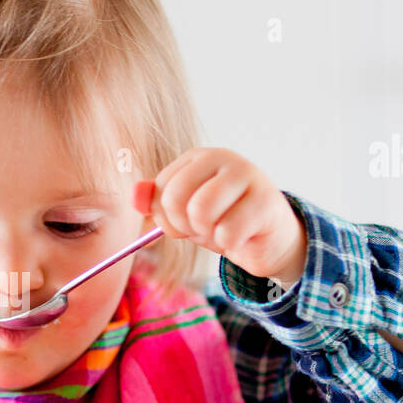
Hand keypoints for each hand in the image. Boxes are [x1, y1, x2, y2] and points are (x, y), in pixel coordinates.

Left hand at [133, 148, 306, 285]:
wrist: (268, 238)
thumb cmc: (223, 221)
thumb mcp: (184, 213)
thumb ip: (155, 203)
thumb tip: (133, 195)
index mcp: (199, 157)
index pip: (161, 189)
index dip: (167, 217)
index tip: (187, 222)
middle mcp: (223, 158)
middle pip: (175, 198)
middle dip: (184, 225)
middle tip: (204, 228)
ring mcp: (248, 176)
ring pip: (201, 212)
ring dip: (207, 233)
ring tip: (222, 230)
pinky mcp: (267, 201)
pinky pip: (228, 232)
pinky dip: (230, 244)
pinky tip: (243, 236)